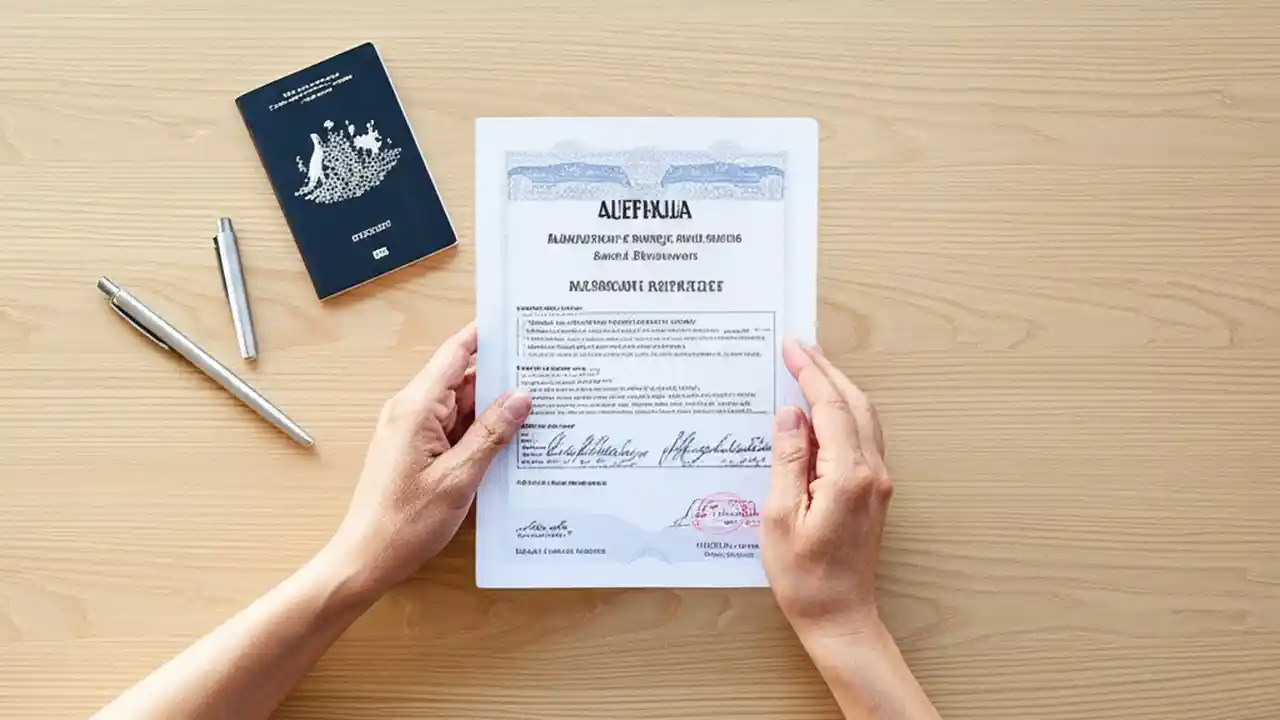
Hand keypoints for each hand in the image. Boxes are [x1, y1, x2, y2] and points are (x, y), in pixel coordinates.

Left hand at [324, 322, 530, 594]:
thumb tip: (522, 395)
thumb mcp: (459, 478)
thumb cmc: (404, 523)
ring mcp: (413, 431)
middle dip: (502, 376)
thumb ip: (492, 433)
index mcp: (416, 408)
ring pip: (462, 406)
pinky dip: (482, 432)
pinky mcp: (418, 450)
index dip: (487, 334)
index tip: (519, 322)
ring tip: (540, 408)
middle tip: (547, 372)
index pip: (456, 353)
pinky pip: (455, 429)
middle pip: (463, 379)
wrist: (365, 559)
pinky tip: (511, 440)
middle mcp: (411, 411)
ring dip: (495, 409)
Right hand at [762, 339, 890, 641]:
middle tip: (799, 347)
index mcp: (848, 476)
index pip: (830, 408)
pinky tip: (821, 411)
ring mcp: (879, 482)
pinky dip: (843, 413)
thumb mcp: (779, 516)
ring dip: (837, 389)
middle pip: (854, 404)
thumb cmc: (804, 577)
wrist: (840, 617)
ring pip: (864, 418)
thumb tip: (789, 414)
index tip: (791, 347)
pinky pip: (863, 437)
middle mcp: (872, 473)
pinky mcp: (875, 491)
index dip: (809, 374)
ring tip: (808, 368)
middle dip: (826, 371)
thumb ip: (787, 459)